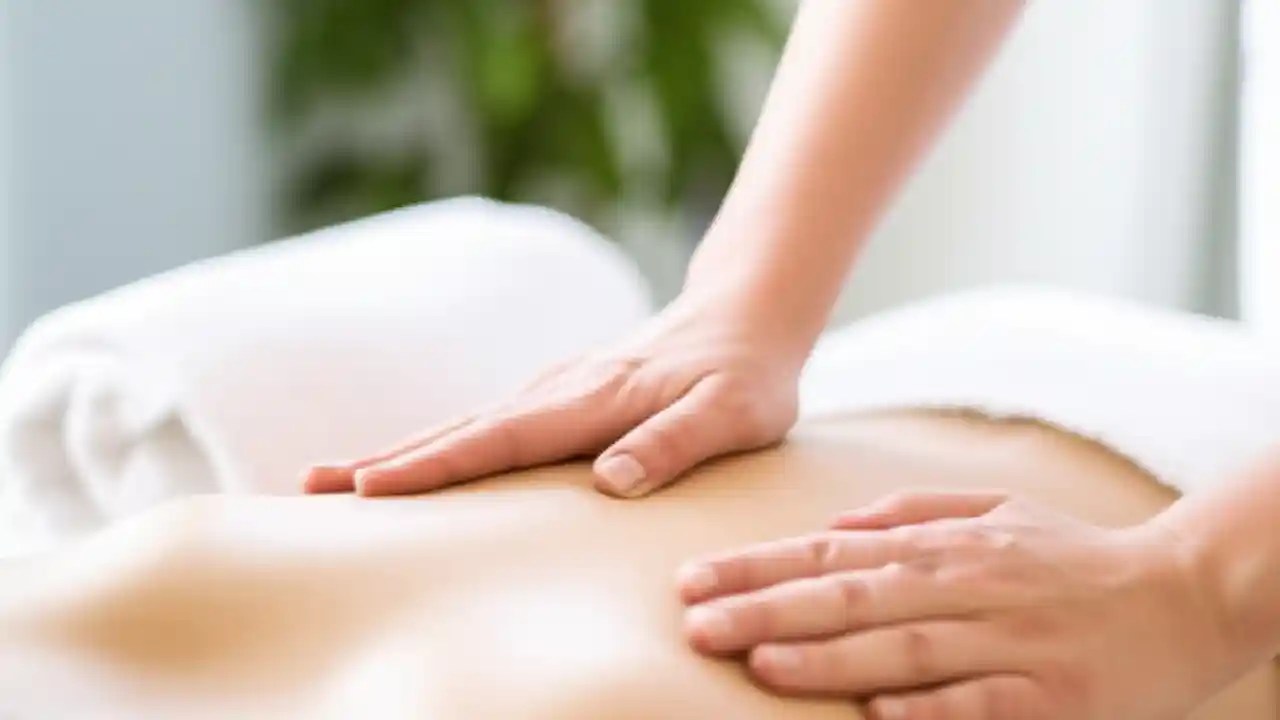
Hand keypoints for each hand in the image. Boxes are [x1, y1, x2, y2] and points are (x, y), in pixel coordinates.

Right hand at [301, 289, 805, 497]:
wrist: (744, 317)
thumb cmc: (744, 374)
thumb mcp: (731, 415)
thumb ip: (673, 444)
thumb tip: (607, 482)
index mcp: (591, 401)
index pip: (500, 441)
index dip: (435, 468)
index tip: (371, 488)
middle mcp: (558, 392)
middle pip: (459, 431)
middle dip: (387, 460)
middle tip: (311, 486)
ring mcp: (553, 391)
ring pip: (464, 427)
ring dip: (400, 454)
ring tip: (335, 481)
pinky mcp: (557, 397)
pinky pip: (487, 427)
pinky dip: (439, 446)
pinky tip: (415, 465)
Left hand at [677, 492, 1235, 719]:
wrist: (1183, 593)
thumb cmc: (1072, 556)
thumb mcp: (994, 509)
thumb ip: (913, 512)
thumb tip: (838, 522)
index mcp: (945, 545)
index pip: (830, 552)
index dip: (758, 566)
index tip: (693, 580)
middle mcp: (964, 585)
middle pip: (850, 597)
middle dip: (766, 610)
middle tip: (697, 624)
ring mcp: (1005, 641)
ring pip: (902, 649)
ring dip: (826, 658)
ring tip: (758, 663)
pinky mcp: (1048, 696)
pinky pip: (977, 704)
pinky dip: (928, 709)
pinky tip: (876, 717)